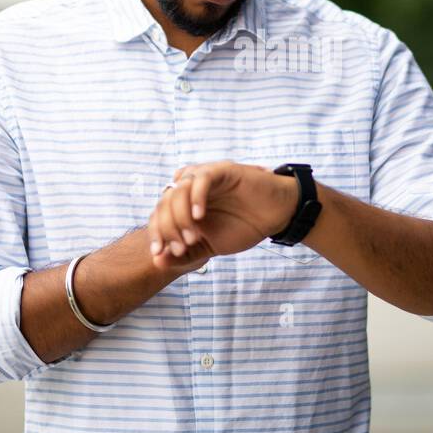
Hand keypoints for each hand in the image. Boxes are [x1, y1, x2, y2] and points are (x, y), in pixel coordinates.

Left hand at [146, 160, 296, 271]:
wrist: (277, 215)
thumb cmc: (244, 227)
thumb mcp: (209, 246)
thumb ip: (184, 254)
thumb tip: (157, 262)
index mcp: (184, 204)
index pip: (158, 214)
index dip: (156, 234)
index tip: (161, 254)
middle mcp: (190, 188)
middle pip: (164, 203)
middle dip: (167, 228)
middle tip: (181, 248)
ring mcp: (204, 177)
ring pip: (178, 191)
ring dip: (180, 217)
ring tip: (192, 237)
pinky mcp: (221, 170)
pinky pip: (200, 178)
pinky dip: (196, 197)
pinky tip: (199, 217)